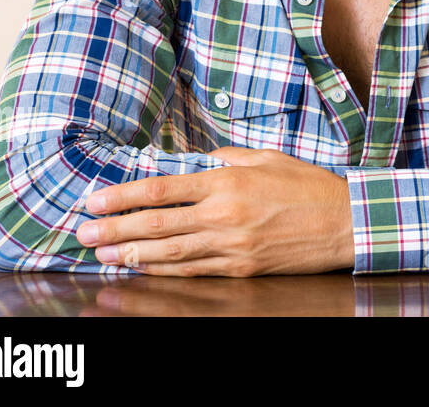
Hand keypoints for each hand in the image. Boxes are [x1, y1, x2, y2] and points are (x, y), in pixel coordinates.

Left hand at [77, 147, 352, 276]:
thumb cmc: (309, 187)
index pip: (161, 189)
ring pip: (168, 253)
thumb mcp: (268, 157)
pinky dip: (162, 272)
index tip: (94, 200)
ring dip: (129, 256)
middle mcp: (224, 214)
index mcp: (228, 181)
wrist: (345, 223)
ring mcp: (231, 246)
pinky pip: (192, 270)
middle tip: (83, 233)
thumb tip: (198, 159)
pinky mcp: (240, 268)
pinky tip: (141, 270)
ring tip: (101, 255)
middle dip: (114, 229)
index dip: (122, 197)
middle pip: (155, 225)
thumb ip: (228, 157)